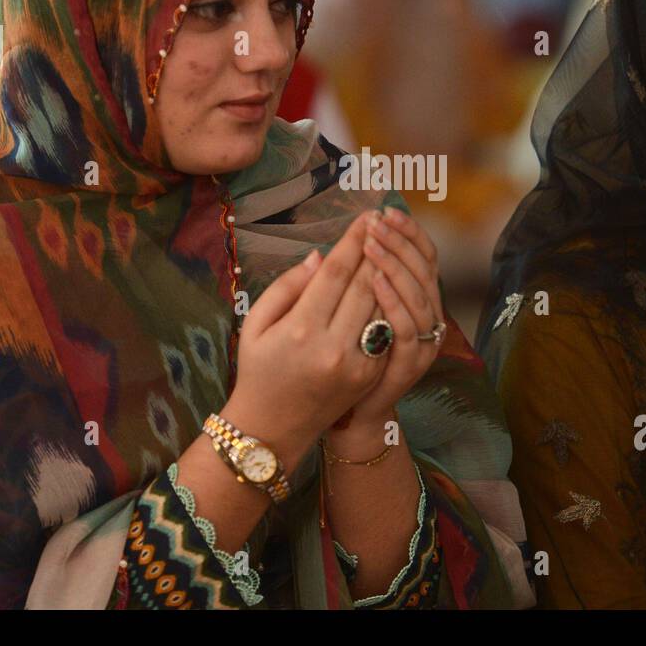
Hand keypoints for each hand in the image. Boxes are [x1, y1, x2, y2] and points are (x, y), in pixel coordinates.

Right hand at [225, 210, 388, 467]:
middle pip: (363, 286)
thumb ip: (287, 287)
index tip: (364, 217)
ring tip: (390, 246)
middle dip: (375, 250)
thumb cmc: (257, 369)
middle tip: (383, 223)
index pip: (335, 274)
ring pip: (381, 307)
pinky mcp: (369, 376)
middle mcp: (332, 346)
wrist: (272, 428)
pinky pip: (385, 331)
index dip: (352, 242)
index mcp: (300, 329)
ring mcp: (355, 364)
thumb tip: (321, 257)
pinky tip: (388, 283)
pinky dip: (389, 304)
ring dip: (388, 273)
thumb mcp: (255, 324)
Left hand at [342, 206, 445, 430]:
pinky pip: (407, 327)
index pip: (424, 256)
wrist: (352, 413)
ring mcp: (424, 342)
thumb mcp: (356, 310)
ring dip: (395, 264)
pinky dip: (392, 300)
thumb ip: (361, 278)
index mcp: (419, 299)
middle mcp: (429, 317)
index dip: (408, 231)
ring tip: (371, 243)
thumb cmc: (349, 356)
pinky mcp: (410, 365)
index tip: (384, 211)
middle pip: (423, 269)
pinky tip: (374, 279)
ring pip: (418, 294)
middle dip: (399, 241)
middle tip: (375, 222)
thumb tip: (346, 243)